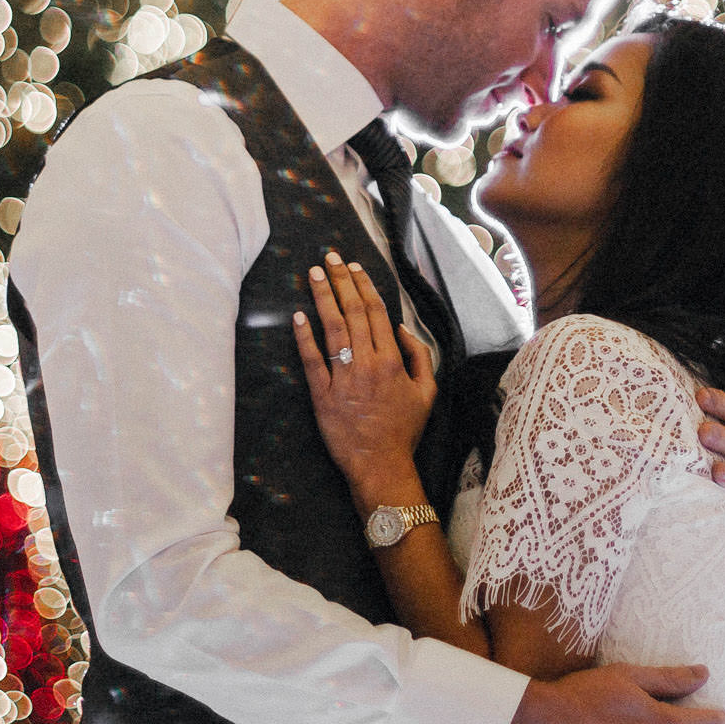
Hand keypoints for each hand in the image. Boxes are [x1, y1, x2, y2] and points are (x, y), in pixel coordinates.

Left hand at [291, 252, 436, 500]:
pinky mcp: (322, 396)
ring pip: (332, 330)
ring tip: (313, 274)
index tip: (353, 267)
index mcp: (392, 360)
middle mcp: (367, 364)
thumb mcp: (427, 392)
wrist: (381, 465)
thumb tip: (402, 328)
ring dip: (322, 298)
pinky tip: (298, 317)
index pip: (375, 312)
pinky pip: (312, 361)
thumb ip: (419, 356)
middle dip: (340, 281)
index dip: (363, 286)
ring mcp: (343, 379)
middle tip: (329, 257)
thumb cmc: (404, 430)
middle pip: (352, 313)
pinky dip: (304, 338)